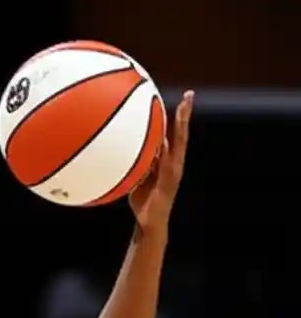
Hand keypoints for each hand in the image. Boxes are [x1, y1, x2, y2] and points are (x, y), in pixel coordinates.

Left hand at [130, 90, 193, 230]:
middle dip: (185, 115)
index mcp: (170, 161)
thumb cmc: (142, 199)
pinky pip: (166, 161)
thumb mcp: (139, 176)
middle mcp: (175, 163)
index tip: (184, 98)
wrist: (150, 222)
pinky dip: (165, 149)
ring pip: (179, 144)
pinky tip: (163, 137)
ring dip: (181, 126)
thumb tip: (126, 146)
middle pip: (182, 134)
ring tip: (184, 109)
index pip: (176, 134)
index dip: (180, 117)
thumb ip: (140, 162)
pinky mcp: (168, 181)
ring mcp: (174, 171)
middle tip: (189, 96)